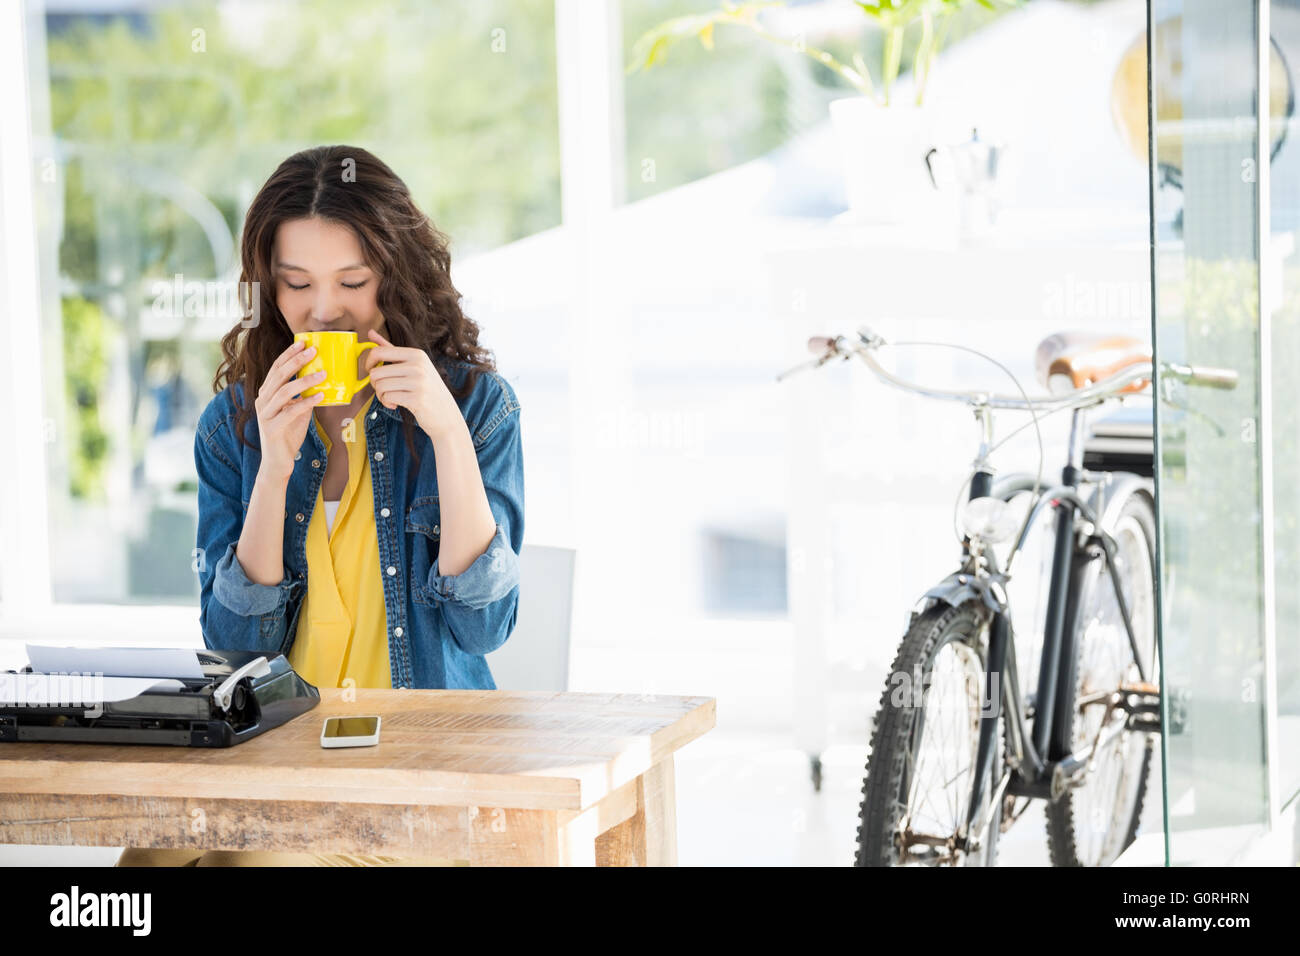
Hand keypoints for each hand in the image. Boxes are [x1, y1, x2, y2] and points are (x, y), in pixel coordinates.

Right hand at [255, 340, 324, 480]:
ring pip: (284, 392)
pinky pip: (290, 412)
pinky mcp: (272, 428)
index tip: (303, 342)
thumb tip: (322, 380)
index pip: (276, 368)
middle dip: (296, 361)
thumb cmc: (288, 434)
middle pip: (278, 376)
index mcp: (266, 394)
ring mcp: (265, 414)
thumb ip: (304, 396)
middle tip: (313, 351)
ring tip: (323, 374)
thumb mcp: (297, 410)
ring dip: (305, 381)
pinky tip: (321, 397)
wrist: (278, 461)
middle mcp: (262, 401)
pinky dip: (307, 403)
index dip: (289, 355)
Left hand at [363, 328, 462, 440]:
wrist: (446, 414)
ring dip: (381, 396)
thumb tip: (370, 333)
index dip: (368, 362)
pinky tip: (395, 405)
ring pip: (380, 386)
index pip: (379, 351)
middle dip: (375, 384)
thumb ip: (391, 349)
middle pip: (376, 372)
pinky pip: (387, 398)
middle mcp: (418, 366)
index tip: (371, 370)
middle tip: (384, 389)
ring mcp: (418, 382)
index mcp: (416, 354)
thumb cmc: (427, 389)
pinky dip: (387, 403)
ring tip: (391, 398)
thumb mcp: (413, 365)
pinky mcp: (416, 399)